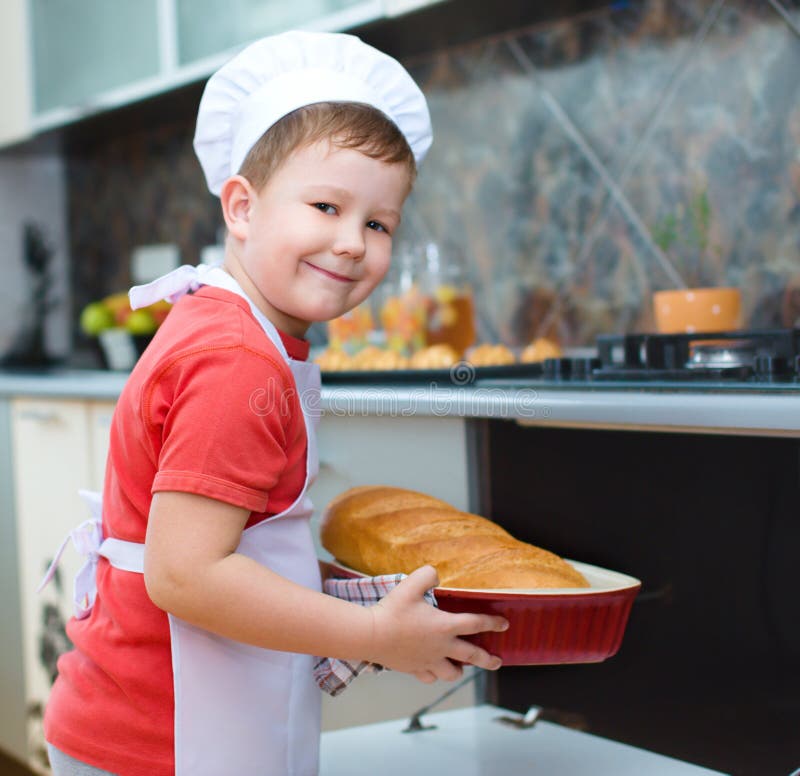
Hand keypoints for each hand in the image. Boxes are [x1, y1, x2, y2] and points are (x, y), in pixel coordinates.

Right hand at [366, 565, 507, 681]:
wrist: (370, 636)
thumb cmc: (392, 610)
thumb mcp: (411, 583)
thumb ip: (428, 574)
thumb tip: (437, 574)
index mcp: (445, 625)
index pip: (476, 624)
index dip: (492, 623)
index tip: (504, 624)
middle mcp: (441, 646)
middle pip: (472, 656)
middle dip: (487, 659)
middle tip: (497, 662)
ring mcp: (428, 660)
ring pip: (451, 672)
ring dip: (459, 670)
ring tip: (460, 667)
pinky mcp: (413, 669)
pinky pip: (429, 677)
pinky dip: (433, 675)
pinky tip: (432, 670)